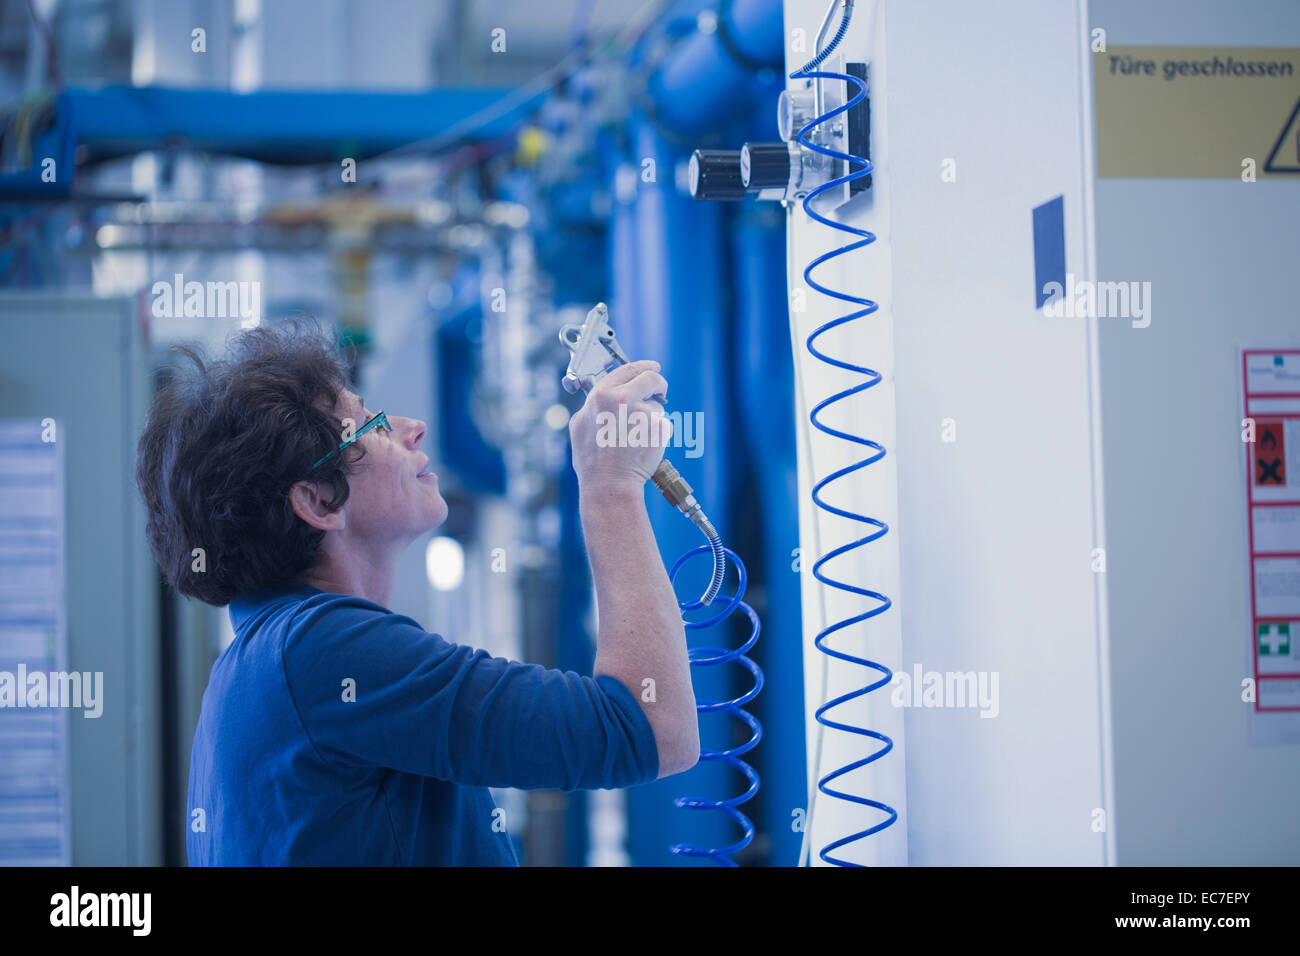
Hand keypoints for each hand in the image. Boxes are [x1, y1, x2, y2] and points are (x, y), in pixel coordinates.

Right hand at [569, 359, 672, 491]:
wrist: (609, 483)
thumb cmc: (592, 460)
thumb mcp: (581, 425)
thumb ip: (593, 406)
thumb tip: (603, 396)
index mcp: (601, 395)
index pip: (627, 369)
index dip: (643, 367)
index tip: (653, 367)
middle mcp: (622, 398)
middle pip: (651, 378)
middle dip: (659, 384)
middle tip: (661, 391)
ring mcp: (642, 412)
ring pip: (657, 406)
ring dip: (653, 418)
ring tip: (637, 439)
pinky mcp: (658, 427)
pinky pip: (663, 425)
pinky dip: (659, 435)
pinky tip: (645, 447)